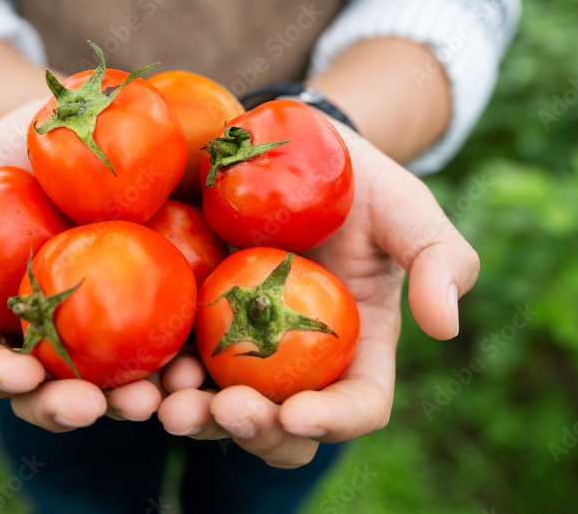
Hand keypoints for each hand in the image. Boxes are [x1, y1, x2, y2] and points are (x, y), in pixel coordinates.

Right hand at [0, 102, 204, 429]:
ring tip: (170, 397)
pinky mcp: (173, 300)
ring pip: (129, 378)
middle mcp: (57, 339)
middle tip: (102, 406)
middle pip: (61, 389)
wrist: (84, 113)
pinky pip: (184, 335)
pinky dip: (195, 356)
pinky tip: (209, 358)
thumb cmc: (3, 150)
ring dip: (148, 398)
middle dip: (77, 406)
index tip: (20, 374)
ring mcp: (117, 325)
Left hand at [157, 123, 478, 466]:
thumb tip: (445, 328)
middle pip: (280, 424)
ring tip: (167, 402)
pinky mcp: (193, 319)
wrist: (291, 146)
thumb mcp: (408, 208)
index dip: (333, 421)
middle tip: (227, 408)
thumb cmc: (360, 182)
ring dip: (194, 415)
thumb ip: (440, 258)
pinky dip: (151, 377)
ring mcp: (240, 346)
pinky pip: (170, 359)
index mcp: (356, 348)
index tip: (300, 412)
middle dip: (254, 430)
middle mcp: (297, 363)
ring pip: (216, 405)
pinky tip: (132, 372)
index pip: (356, 405)